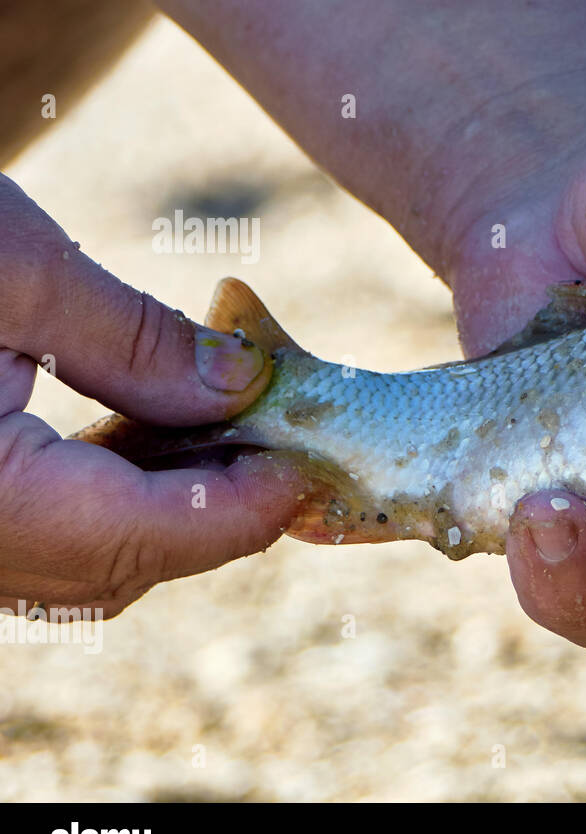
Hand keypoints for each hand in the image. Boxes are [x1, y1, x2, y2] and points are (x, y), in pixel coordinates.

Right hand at [0, 174, 304, 618]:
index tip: (307, 468)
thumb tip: (242, 387)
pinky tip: (150, 428)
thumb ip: (132, 342)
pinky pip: (43, 536)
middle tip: (282, 441)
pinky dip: (112, 495)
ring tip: (227, 427)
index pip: (137, 539)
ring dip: (168, 507)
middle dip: (213, 513)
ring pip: (81, 561)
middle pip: (115, 564)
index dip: (239, 512)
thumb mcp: (12, 268)